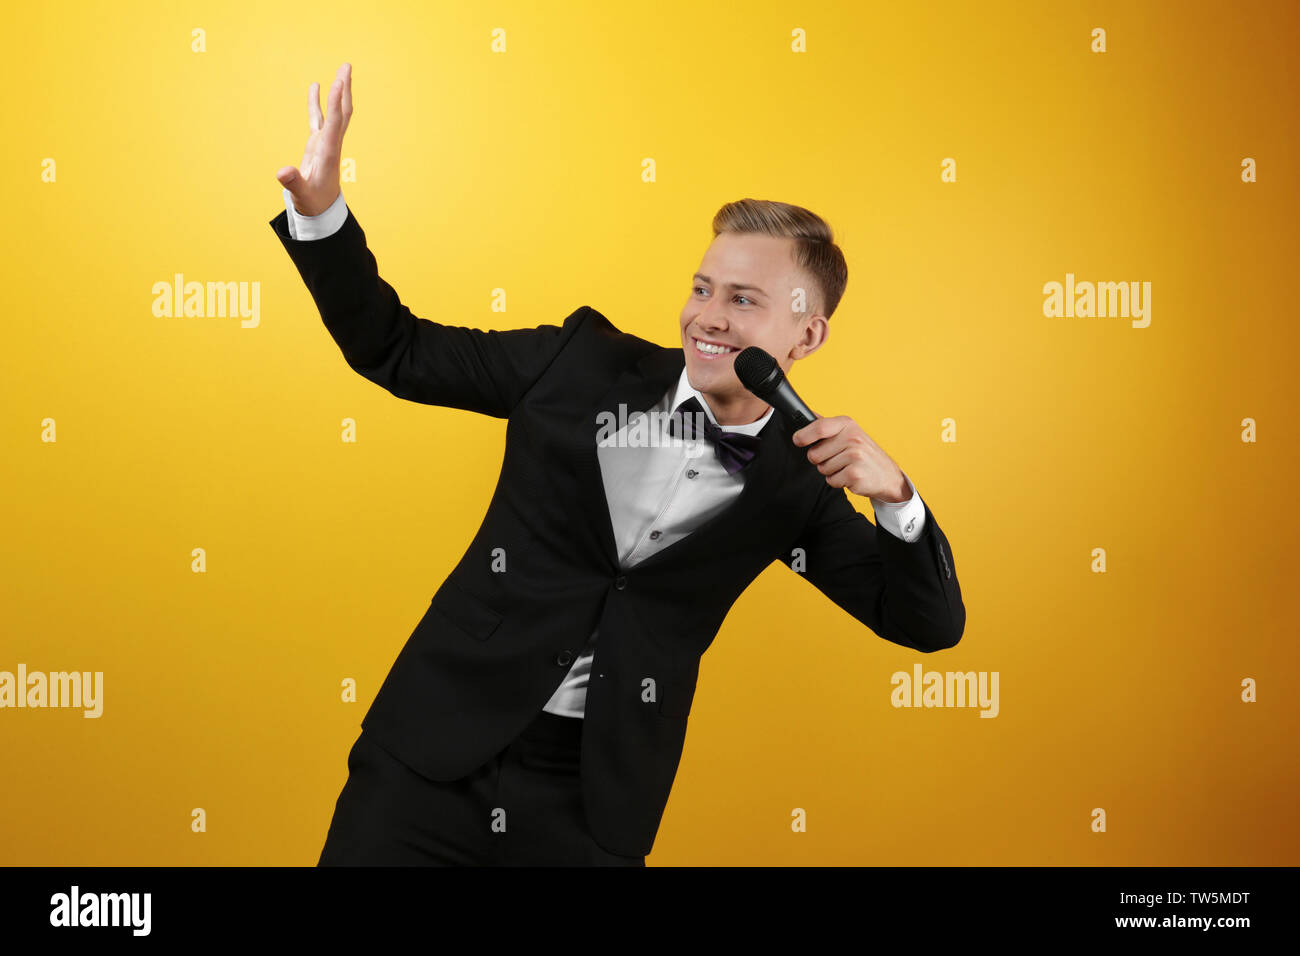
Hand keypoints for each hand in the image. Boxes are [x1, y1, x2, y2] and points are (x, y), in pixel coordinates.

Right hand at [275, 62, 351, 216]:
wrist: (321, 211)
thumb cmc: (313, 203)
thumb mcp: (302, 194)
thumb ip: (293, 182)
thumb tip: (283, 172)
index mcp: (329, 152)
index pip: (335, 122)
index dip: (336, 102)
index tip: (338, 81)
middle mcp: (331, 143)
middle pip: (342, 112)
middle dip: (344, 90)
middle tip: (347, 66)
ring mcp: (326, 142)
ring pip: (335, 112)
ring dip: (337, 92)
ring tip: (341, 70)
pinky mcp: (319, 144)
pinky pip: (319, 118)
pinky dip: (318, 102)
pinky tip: (315, 86)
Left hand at [791, 415, 910, 501]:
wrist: (888, 475)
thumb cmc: (864, 453)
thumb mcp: (849, 432)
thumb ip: (827, 425)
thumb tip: (807, 414)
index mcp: (848, 425)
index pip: (818, 427)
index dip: (803, 435)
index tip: (797, 440)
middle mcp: (852, 438)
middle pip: (815, 454)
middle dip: (821, 460)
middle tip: (838, 458)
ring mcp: (855, 456)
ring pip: (822, 469)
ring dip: (831, 472)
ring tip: (847, 466)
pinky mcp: (855, 474)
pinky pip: (831, 481)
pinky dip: (838, 482)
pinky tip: (850, 476)